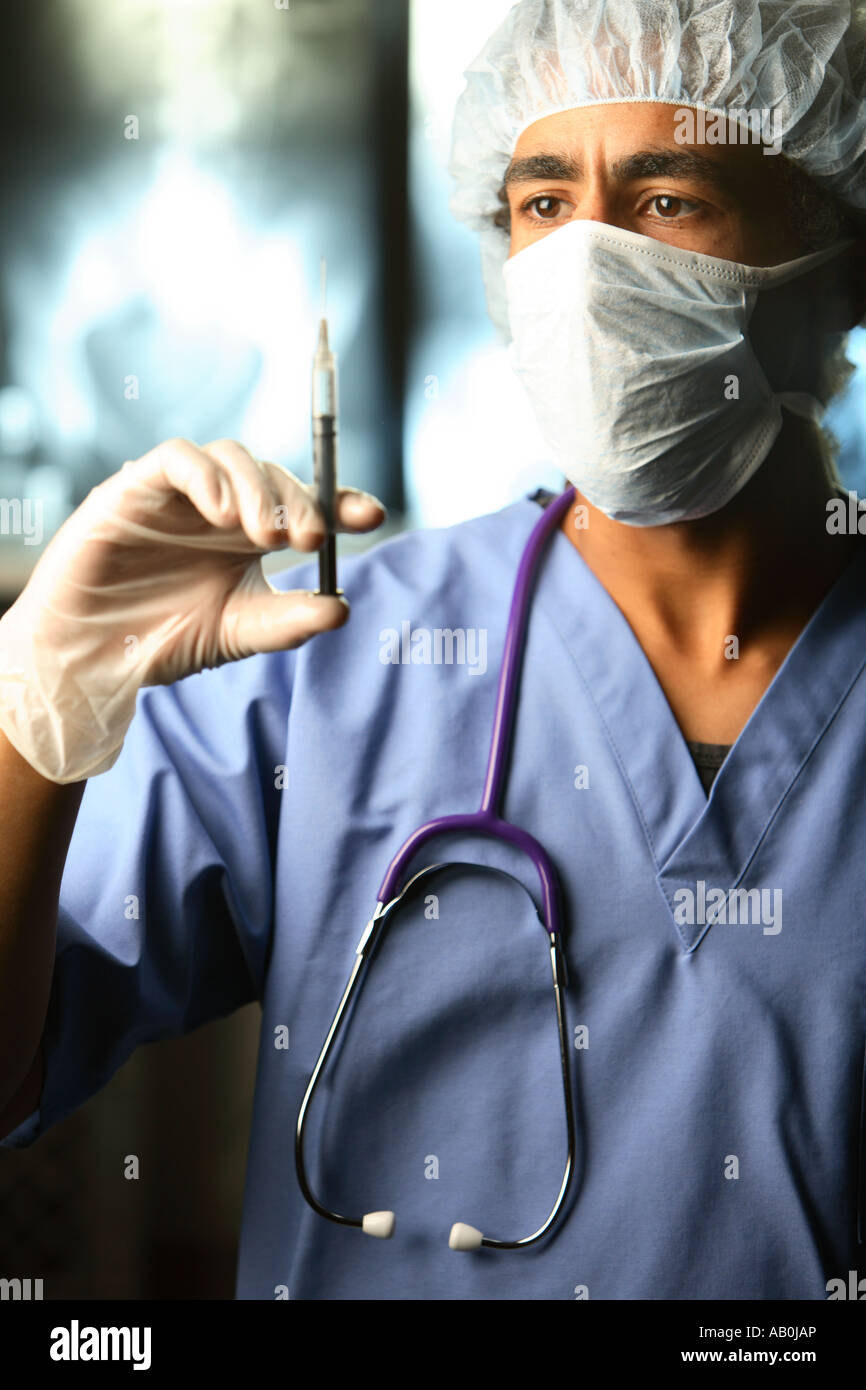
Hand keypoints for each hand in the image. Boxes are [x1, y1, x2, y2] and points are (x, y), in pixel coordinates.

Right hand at [0, 437, 385, 781]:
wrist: (92, 658)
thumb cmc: (163, 640)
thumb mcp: (239, 633)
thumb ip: (289, 621)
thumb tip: (342, 607)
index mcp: (251, 537)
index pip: (305, 504)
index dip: (341, 501)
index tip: (370, 517)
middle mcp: (221, 508)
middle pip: (274, 476)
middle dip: (300, 502)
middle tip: (307, 540)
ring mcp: (181, 495)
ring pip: (231, 457)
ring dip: (257, 489)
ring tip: (262, 536)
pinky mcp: (137, 487)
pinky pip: (177, 458)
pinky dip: (204, 476)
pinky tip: (218, 512)